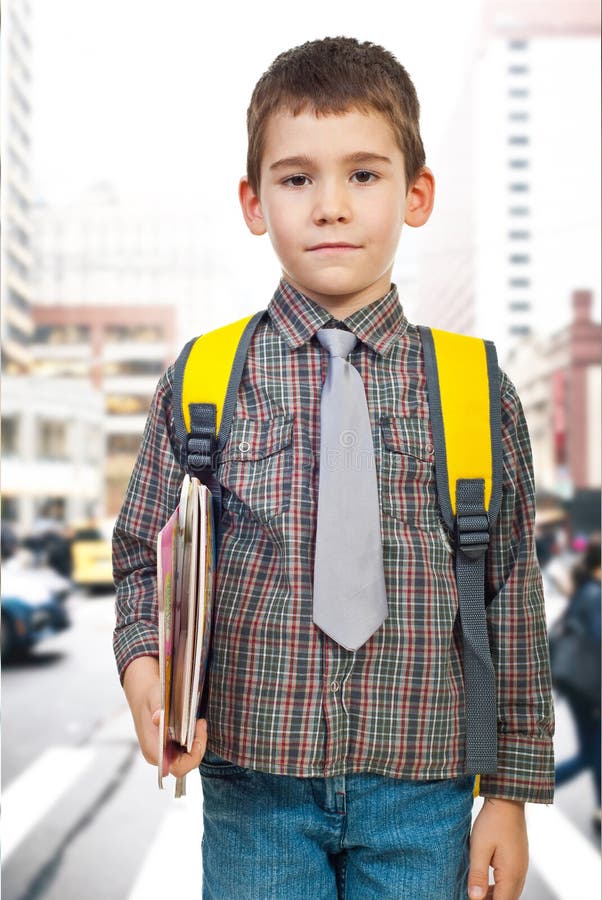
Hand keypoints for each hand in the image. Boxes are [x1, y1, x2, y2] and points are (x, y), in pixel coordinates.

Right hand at [123, 656, 207, 776]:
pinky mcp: (171, 746)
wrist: (143, 695)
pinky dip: (194, 738)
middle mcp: (159, 755)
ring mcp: (165, 752)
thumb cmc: (148, 697)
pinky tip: (195, 725)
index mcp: (152, 749)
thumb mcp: (153, 697)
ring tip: (199, 723)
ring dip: (197, 741)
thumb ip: (157, 709)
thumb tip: (158, 718)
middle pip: (187, 764)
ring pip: (189, 757)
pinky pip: (187, 750)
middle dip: (198, 745)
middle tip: (201, 724)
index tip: (197, 736)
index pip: (178, 767)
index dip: (192, 757)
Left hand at [468, 797, 527, 898]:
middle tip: (474, 897)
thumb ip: (478, 875)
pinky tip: (488, 885)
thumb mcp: (479, 848)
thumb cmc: (493, 821)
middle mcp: (520, 873)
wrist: (507, 801)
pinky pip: (512, 882)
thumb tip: (475, 899)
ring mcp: (521, 867)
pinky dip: (500, 888)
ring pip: (510, 892)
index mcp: (511, 874)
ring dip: (496, 897)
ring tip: (478, 895)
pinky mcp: (519, 860)